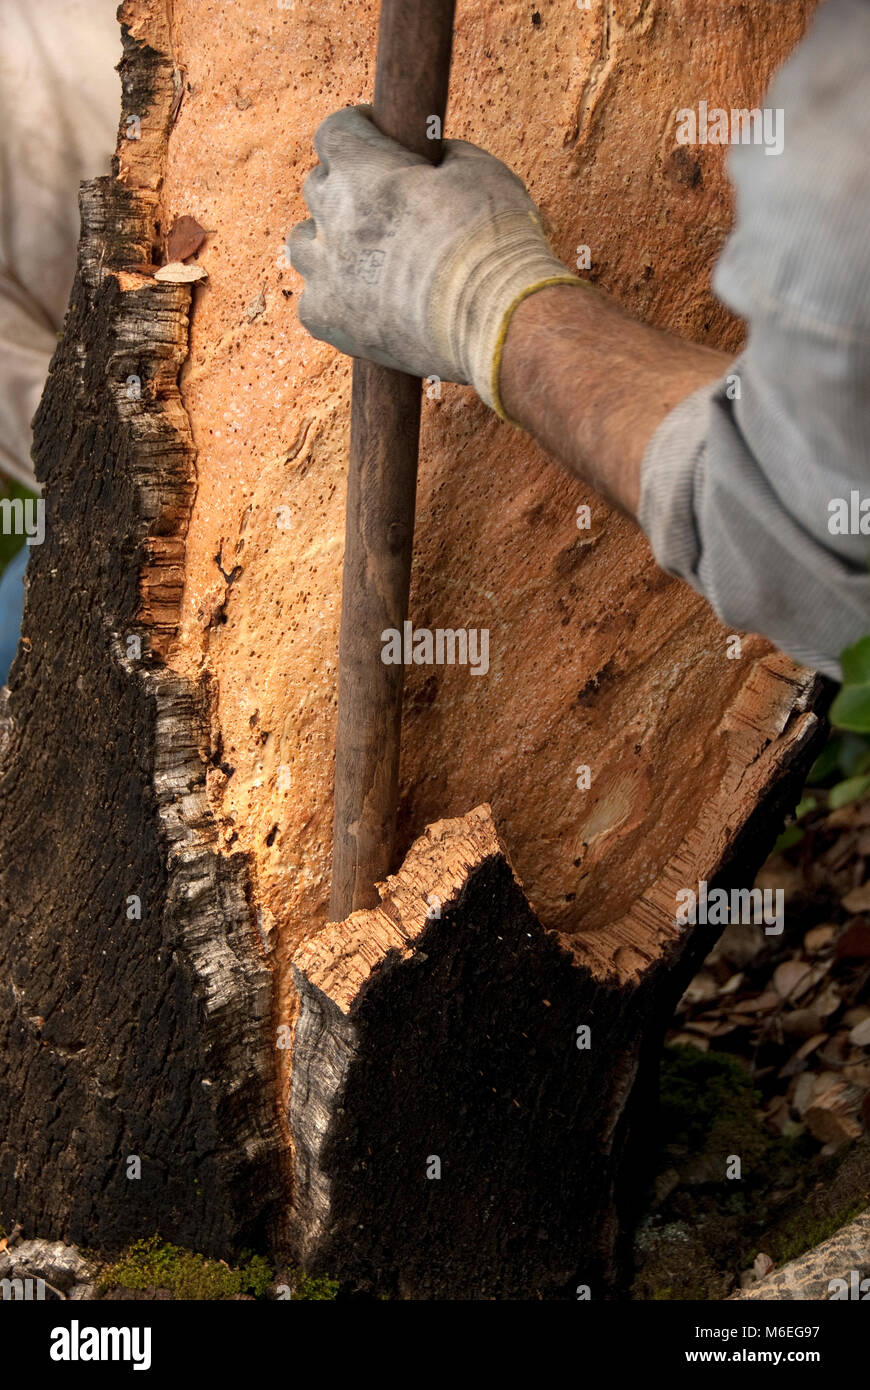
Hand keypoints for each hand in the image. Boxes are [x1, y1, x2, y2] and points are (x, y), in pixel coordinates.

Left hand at [288, 105, 579, 413]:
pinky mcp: (328, 321)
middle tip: (380, 202)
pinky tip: (361, 302)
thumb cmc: (494, 242)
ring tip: (360, 255)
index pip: (335, 132)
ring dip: (326, 242)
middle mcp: (334, 218)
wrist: (496, 321)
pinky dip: (332, 298)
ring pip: (302, 245)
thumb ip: (443, 155)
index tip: (376, 135)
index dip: (357, 130)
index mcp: (364, 172)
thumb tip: (433, 158)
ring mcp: (326, 273)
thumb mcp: (480, 172)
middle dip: (347, 186)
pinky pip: (312, 301)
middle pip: (319, 187)